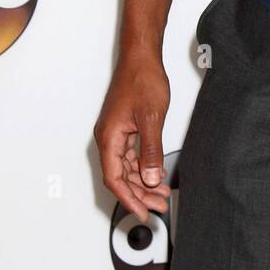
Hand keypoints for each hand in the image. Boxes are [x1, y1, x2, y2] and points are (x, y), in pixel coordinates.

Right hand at [94, 53, 172, 222]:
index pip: (115, 178)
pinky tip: (157, 173)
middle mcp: (108, 137)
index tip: (142, 213)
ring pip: (127, 167)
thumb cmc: (142, 79)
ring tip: (161, 194)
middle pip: (120, 176)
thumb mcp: (151, 118)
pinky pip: (131, 154)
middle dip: (139, 194)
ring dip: (143, 181)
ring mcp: (116, 132)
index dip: (129, 199)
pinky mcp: (124, 127)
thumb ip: (151, 151)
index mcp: (109, 137)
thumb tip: (151, 178)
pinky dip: (144, 166)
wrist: (141, 56)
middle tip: (159, 206)